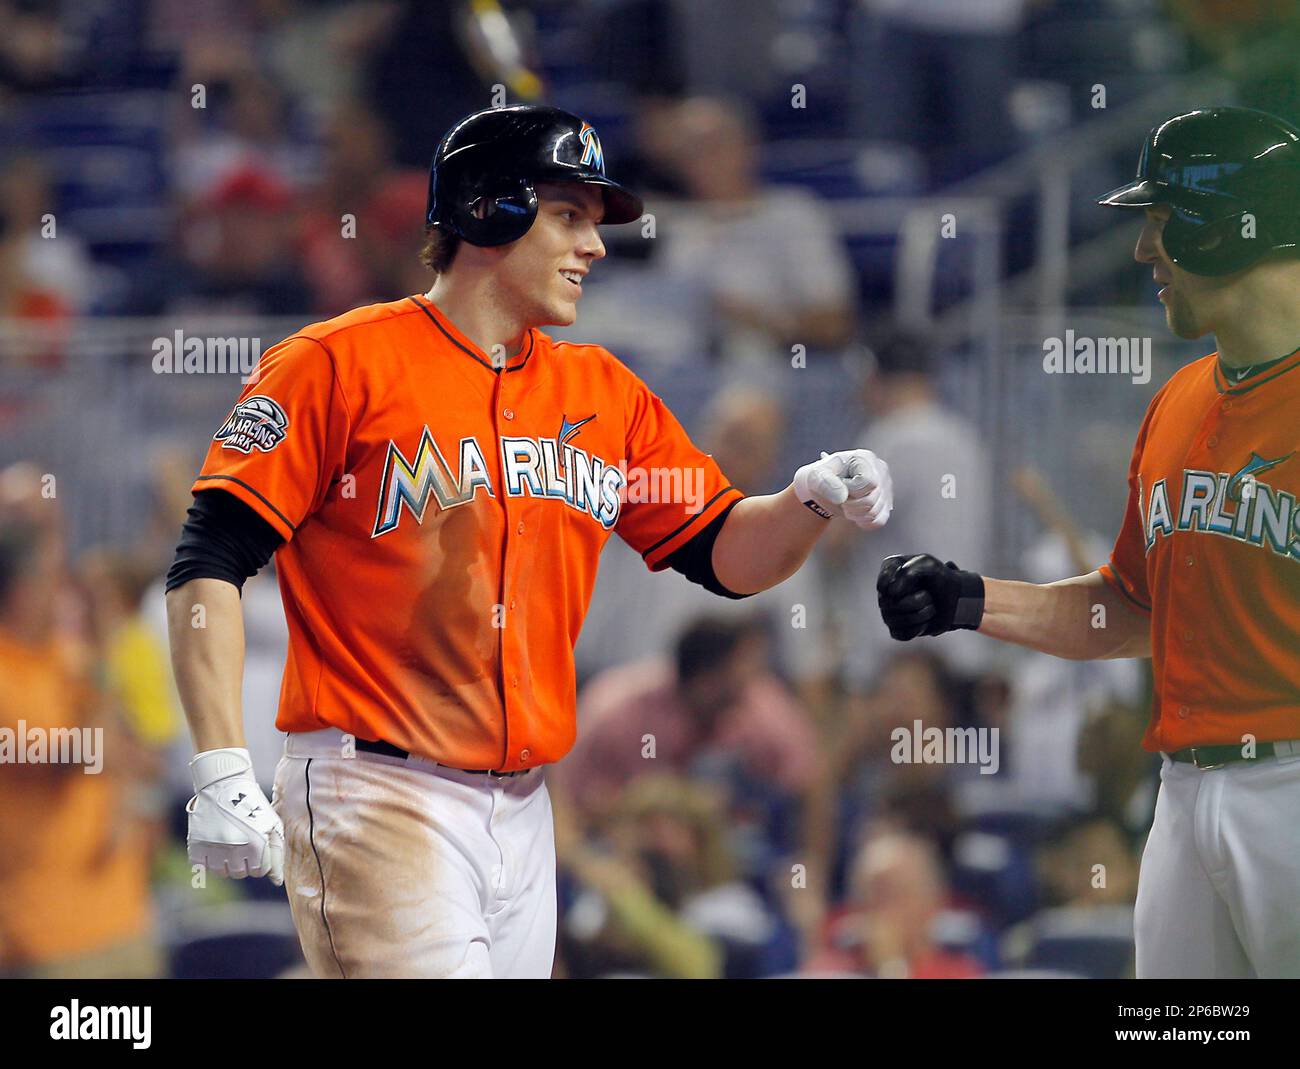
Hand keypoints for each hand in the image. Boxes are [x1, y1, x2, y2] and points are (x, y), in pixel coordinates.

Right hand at [187, 747, 283, 884]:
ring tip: (228, 844)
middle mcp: (235, 849)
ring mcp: (214, 848)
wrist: (224, 784)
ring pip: (222, 872)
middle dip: (243, 862)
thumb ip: (276, 854)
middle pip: (240, 874)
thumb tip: (277, 882)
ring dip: (226, 863)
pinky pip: (201, 867)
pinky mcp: (196, 845)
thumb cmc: (252, 806)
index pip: (259, 871)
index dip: (259, 860)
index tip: (256, 847)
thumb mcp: (271, 824)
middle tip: (242, 844)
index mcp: (256, 844)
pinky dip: (207, 860)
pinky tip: (214, 845)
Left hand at [793, 449, 892, 528]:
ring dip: (855, 514)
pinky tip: (854, 513)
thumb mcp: (815, 477)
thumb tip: (842, 497)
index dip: (851, 490)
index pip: (868, 482)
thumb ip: (826, 484)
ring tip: (846, 503)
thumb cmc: (820, 478)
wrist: (823, 489)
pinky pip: (879, 520)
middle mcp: (880, 470)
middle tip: (840, 498)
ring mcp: (885, 487)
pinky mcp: (886, 503)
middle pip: (871, 499)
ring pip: (875, 512)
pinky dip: (863, 521)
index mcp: (864, 458)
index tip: (839, 485)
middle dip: (850, 504)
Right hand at [876, 553, 984, 640]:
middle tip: (929, 596)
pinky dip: (919, 628)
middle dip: (916, 601)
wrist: (955, 597)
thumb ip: (908, 572)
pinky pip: (902, 634)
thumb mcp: (928, 565)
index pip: (883, 584)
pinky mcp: (897, 629)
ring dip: (920, 615)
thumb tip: (891, 593)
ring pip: (895, 621)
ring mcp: (888, 611)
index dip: (903, 587)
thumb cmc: (940, 578)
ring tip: (931, 608)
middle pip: (890, 604)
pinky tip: (926, 621)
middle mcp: (885, 592)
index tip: (920, 583)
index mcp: (889, 571)